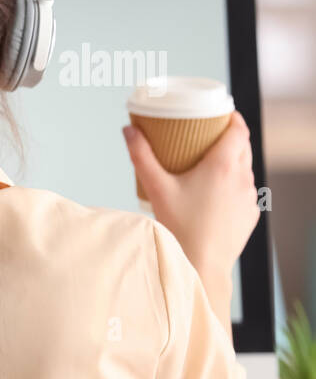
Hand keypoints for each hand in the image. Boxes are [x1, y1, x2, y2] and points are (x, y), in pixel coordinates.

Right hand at [123, 111, 259, 332]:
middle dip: (227, 136)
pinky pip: (244, 190)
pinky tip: (215, 192)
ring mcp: (249, 196)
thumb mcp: (156, 187)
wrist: (203, 264)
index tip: (217, 113)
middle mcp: (243, 177)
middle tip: (205, 135)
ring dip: (231, 160)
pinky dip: (232, 184)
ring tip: (208, 163)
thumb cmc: (181, 227)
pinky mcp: (250, 213)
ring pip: (245, 168)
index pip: (239, 128)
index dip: (231, 117)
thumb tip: (128, 130)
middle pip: (242, 145)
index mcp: (224, 164)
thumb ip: (141, 156)